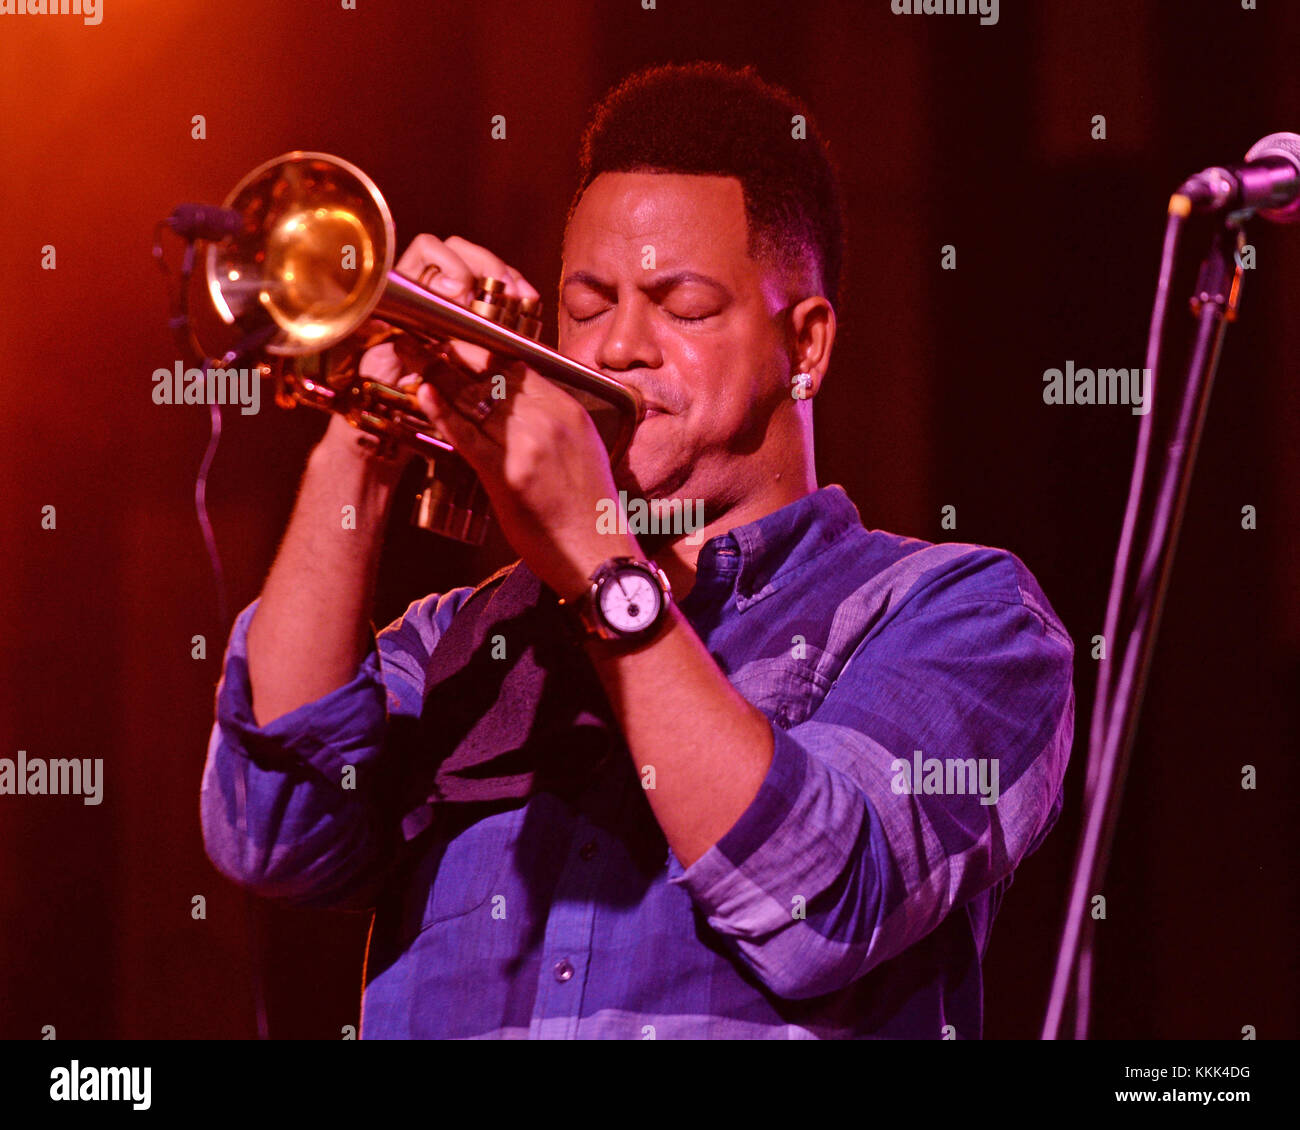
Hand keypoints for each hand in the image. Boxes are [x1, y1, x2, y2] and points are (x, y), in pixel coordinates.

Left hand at [387, 234, 638, 597]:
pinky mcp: (508, 475)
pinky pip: (468, 435)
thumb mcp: (581, 451)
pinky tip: (423, 392)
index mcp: (568, 410)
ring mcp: (529, 445)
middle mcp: (550, 419)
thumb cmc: (588, 511)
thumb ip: (552, 421)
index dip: (480, 341)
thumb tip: (520, 402)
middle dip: (452, 346)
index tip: (453, 328)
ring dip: (437, 370)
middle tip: (419, 329)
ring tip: (408, 351)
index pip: (518, 361)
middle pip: (492, 369)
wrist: (601, 557)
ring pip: (475, 395)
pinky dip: (442, 410)